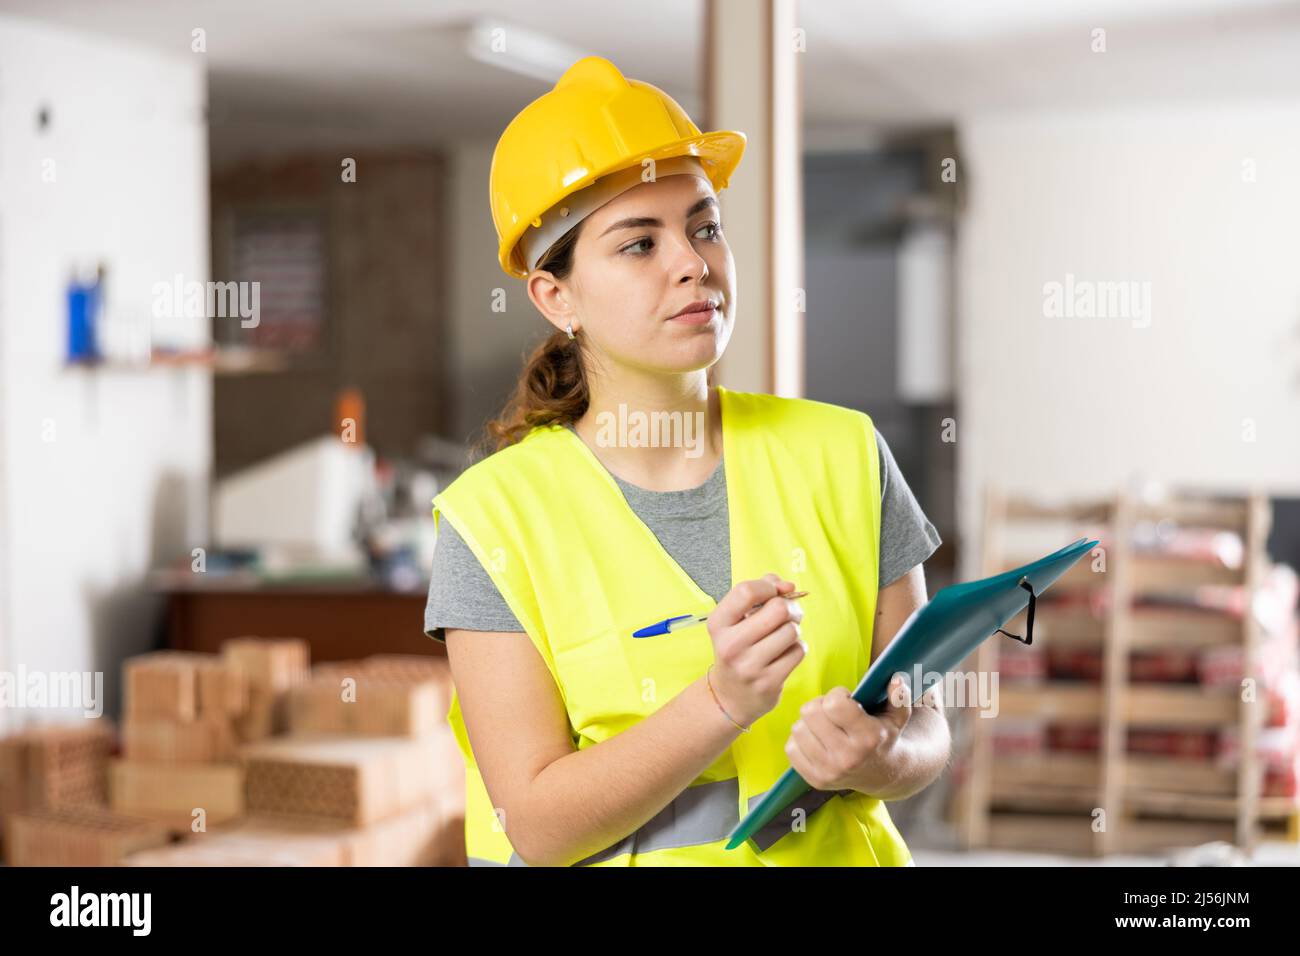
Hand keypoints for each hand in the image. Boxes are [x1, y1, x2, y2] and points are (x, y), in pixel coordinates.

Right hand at [707, 574, 806, 727]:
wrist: (730, 696)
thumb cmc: (739, 647)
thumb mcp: (737, 618)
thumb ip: (761, 591)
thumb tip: (788, 586)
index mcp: (718, 623)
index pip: (746, 591)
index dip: (768, 587)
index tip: (773, 593)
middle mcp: (730, 645)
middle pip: (778, 609)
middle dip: (790, 608)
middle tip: (788, 615)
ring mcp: (749, 666)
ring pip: (791, 631)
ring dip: (793, 630)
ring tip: (783, 636)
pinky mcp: (768, 683)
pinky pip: (798, 651)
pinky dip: (797, 648)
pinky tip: (785, 654)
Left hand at [784, 674, 913, 794]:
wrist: (884, 774)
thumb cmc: (885, 737)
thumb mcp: (897, 716)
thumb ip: (898, 696)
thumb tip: (895, 679)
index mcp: (868, 738)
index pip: (834, 704)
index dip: (837, 694)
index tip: (845, 699)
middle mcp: (847, 757)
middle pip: (810, 712)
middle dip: (820, 705)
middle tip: (832, 711)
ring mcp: (829, 771)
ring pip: (798, 728)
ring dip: (808, 723)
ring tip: (825, 726)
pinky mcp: (815, 780)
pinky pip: (790, 748)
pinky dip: (800, 740)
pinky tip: (817, 740)